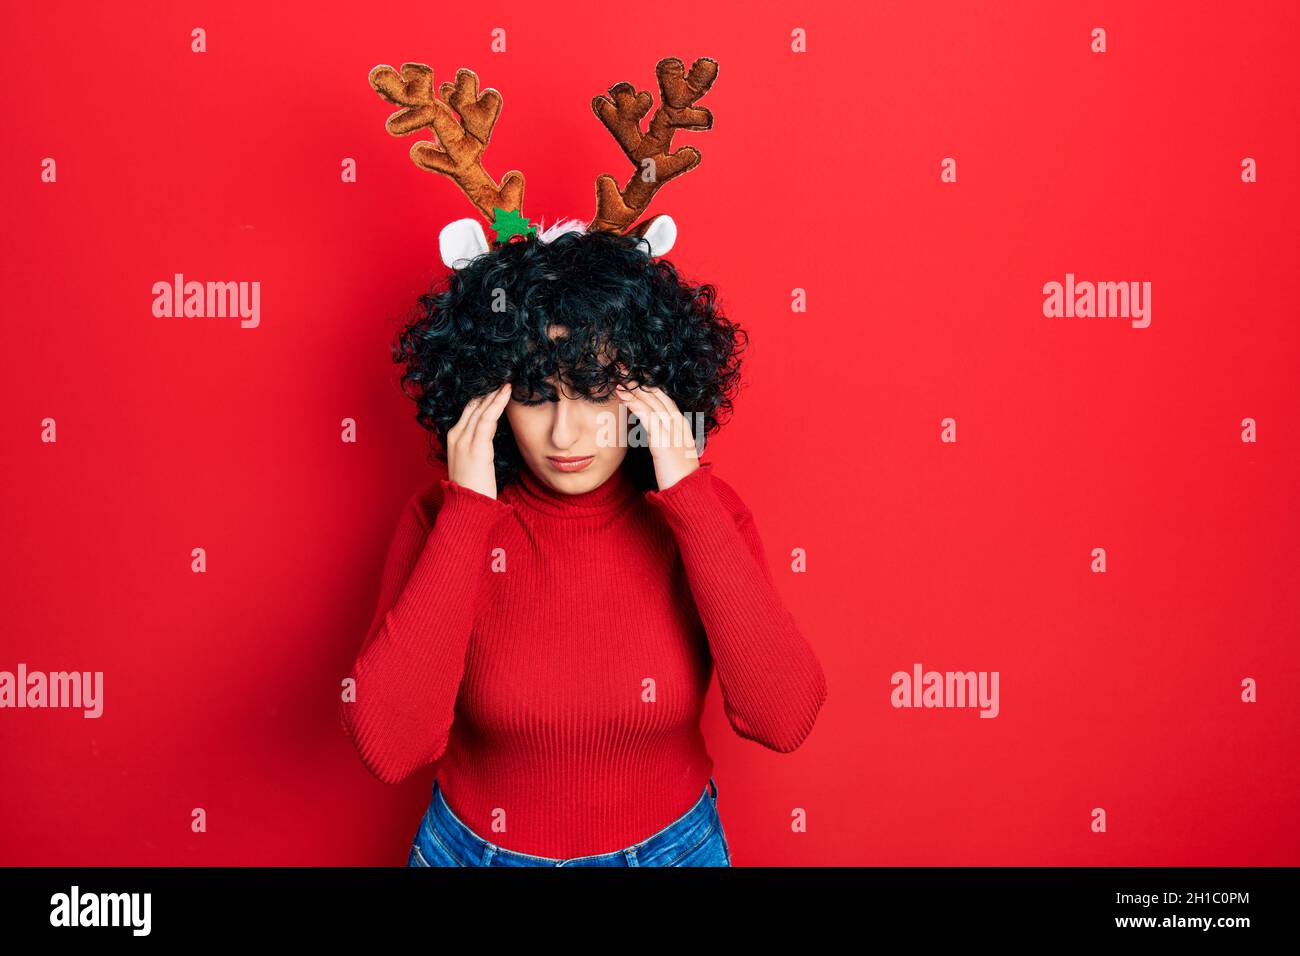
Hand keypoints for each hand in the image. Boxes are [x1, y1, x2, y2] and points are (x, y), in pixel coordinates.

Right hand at [446, 383, 510, 498]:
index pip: (469, 410)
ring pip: (481, 408)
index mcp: (454, 437)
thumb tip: (489, 438)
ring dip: (496, 392)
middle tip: (504, 375)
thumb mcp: (471, 461)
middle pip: (474, 405)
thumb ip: (478, 446)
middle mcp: (456, 434)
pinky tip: (507, 392)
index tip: (497, 385)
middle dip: (489, 390)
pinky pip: (488, 418)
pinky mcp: (476, 446)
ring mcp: (464, 439)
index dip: (483, 396)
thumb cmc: (473, 487)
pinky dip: (498, 402)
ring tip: (508, 379)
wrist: (467, 505)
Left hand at [614, 372, 699, 491]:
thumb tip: (646, 430)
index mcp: (681, 424)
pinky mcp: (663, 441)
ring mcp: (672, 431)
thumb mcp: (670, 450)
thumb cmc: (677, 475)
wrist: (687, 491)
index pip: (662, 398)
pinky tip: (624, 397)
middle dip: (638, 382)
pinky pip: (648, 417)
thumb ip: (660, 437)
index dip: (646, 386)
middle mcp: (678, 423)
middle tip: (621, 370)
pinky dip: (635, 404)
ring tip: (618, 380)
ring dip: (633, 389)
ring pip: (651, 403)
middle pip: (657, 395)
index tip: (631, 377)